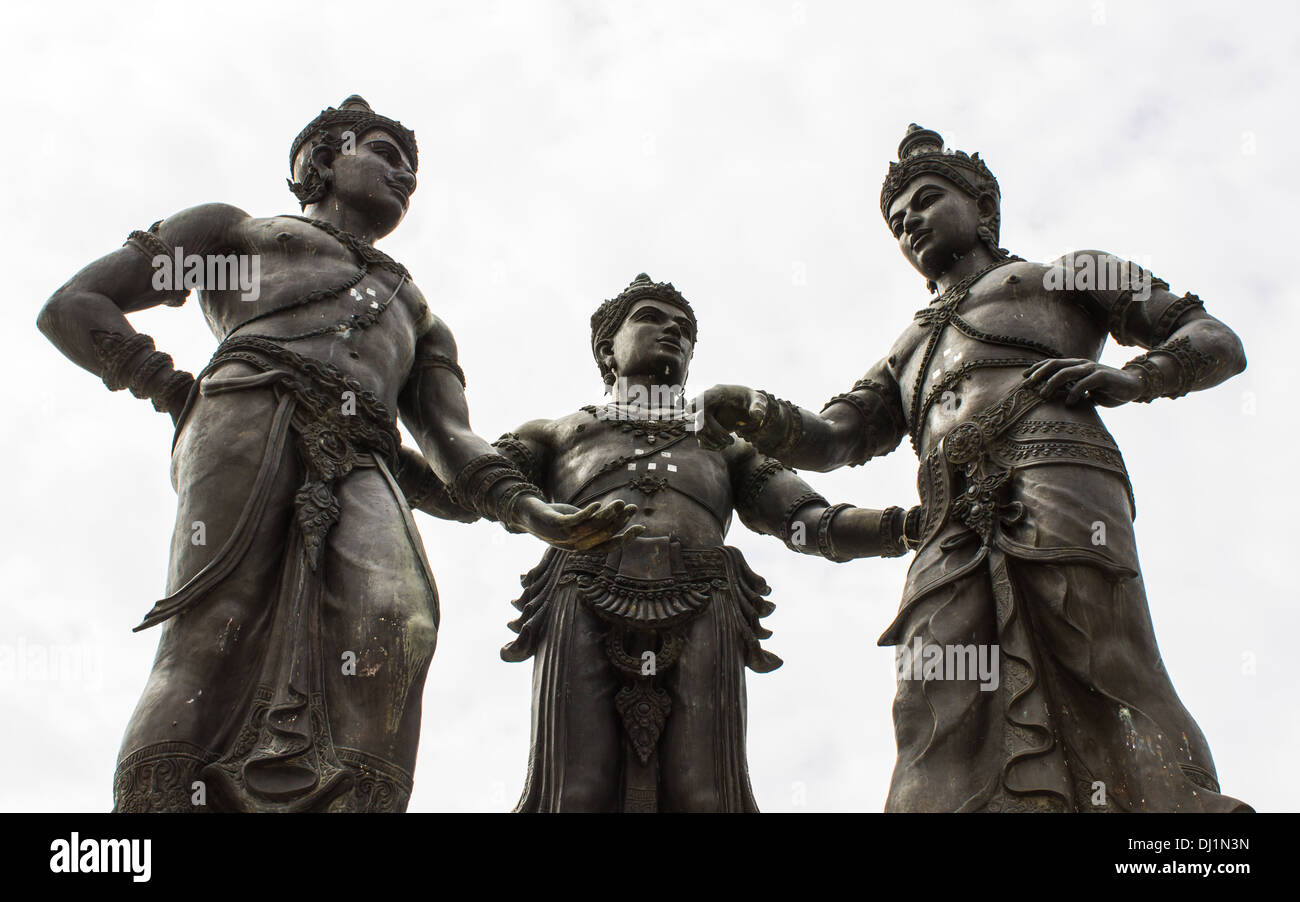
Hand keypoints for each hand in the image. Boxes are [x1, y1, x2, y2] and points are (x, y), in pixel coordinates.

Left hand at [512, 495, 644, 551]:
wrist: (525, 515)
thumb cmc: (553, 518)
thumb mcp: (576, 521)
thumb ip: (593, 521)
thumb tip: (616, 513)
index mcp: (583, 547)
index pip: (609, 546)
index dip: (626, 538)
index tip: (640, 527)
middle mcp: (575, 545)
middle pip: (603, 535)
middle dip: (620, 522)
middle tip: (631, 508)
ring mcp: (565, 536)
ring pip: (592, 528)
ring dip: (608, 515)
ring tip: (620, 503)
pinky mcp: (555, 525)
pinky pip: (575, 522)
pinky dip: (588, 514)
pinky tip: (598, 504)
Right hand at [691, 384, 766, 450]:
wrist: (745, 409)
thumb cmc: (751, 401)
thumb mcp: (759, 400)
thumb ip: (759, 405)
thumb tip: (756, 414)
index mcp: (720, 392)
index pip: (707, 396)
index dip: (698, 402)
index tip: (690, 409)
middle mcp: (708, 402)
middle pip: (702, 418)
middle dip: (716, 432)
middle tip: (732, 442)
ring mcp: (704, 415)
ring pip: (700, 431)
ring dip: (715, 442)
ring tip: (731, 443)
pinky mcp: (705, 426)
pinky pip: (702, 440)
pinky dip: (712, 446)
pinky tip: (723, 446)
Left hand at [1023, 358, 1143, 406]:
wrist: (1133, 386)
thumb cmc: (1106, 389)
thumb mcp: (1084, 390)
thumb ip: (1071, 391)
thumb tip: (1053, 401)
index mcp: (1076, 365)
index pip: (1052, 363)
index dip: (1037, 368)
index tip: (1023, 378)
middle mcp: (1082, 364)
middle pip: (1055, 364)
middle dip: (1039, 373)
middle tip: (1028, 385)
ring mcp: (1092, 369)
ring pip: (1067, 372)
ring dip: (1052, 383)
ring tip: (1043, 395)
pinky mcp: (1103, 376)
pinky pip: (1085, 383)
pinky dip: (1075, 393)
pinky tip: (1070, 403)